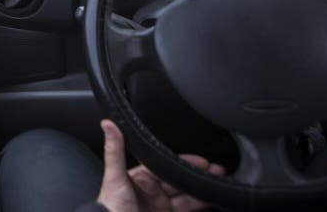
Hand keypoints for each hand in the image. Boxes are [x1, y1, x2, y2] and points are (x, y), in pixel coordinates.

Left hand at [96, 119, 224, 211]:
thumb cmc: (110, 206)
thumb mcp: (114, 176)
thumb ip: (115, 151)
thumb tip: (108, 124)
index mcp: (139, 178)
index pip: (165, 165)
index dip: (183, 161)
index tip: (201, 159)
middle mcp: (151, 191)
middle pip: (178, 180)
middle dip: (196, 175)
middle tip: (216, 170)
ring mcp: (159, 206)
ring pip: (185, 196)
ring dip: (201, 190)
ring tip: (218, 185)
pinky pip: (186, 209)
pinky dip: (199, 205)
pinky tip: (209, 201)